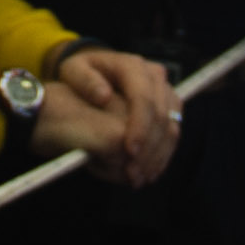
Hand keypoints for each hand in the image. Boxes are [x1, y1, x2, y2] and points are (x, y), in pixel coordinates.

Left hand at [48, 46, 180, 187]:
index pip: (143, 98)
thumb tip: (104, 96)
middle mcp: (153, 75)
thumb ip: (84, 80)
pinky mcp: (168, 105)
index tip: (129, 151)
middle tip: (133, 173)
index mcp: (131, 66)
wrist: (95, 73)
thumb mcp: (72, 71)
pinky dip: (162, 153)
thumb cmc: (81, 74)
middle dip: (149, 147)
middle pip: (162, 115)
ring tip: (139, 178)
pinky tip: (147, 172)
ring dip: (158, 155)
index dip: (140, 127)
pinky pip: (172, 130)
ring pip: (172, 125)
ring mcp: (164, 90)